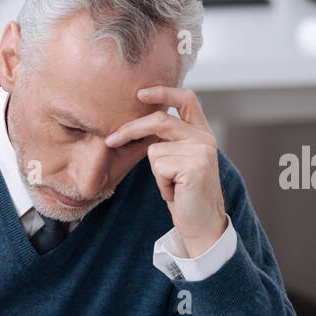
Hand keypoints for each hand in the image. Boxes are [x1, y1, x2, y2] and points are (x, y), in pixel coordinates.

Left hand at [105, 86, 226, 256]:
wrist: (202, 223)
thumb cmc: (185, 194)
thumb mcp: (177, 161)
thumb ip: (168, 140)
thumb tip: (138, 124)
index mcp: (202, 132)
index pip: (186, 100)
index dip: (163, 92)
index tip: (139, 93)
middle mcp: (205, 138)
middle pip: (159, 121)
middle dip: (131, 130)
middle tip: (111, 140)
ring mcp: (202, 150)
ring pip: (155, 149)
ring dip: (156, 172)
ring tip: (172, 185)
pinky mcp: (195, 166)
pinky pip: (159, 166)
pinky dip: (161, 183)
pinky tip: (176, 192)